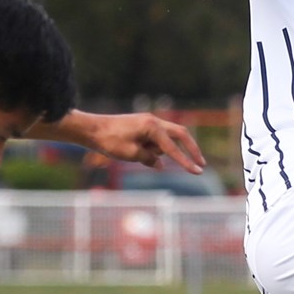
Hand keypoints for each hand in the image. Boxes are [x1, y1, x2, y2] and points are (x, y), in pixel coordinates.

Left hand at [79, 112, 205, 172]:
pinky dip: (152, 149)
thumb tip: (160, 164)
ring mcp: (149, 122)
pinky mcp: (143, 126)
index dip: (185, 162)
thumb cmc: (109, 141)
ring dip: (156, 152)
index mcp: (152, 127)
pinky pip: (154, 140)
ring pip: (163, 141)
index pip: (173, 148)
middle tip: (201, 165)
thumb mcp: (130, 154)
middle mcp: (153, 121)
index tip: (198, 172)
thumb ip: (149, 159)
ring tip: (131, 152)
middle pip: (180, 135)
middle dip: (191, 150)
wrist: (92, 129)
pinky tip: (137, 152)